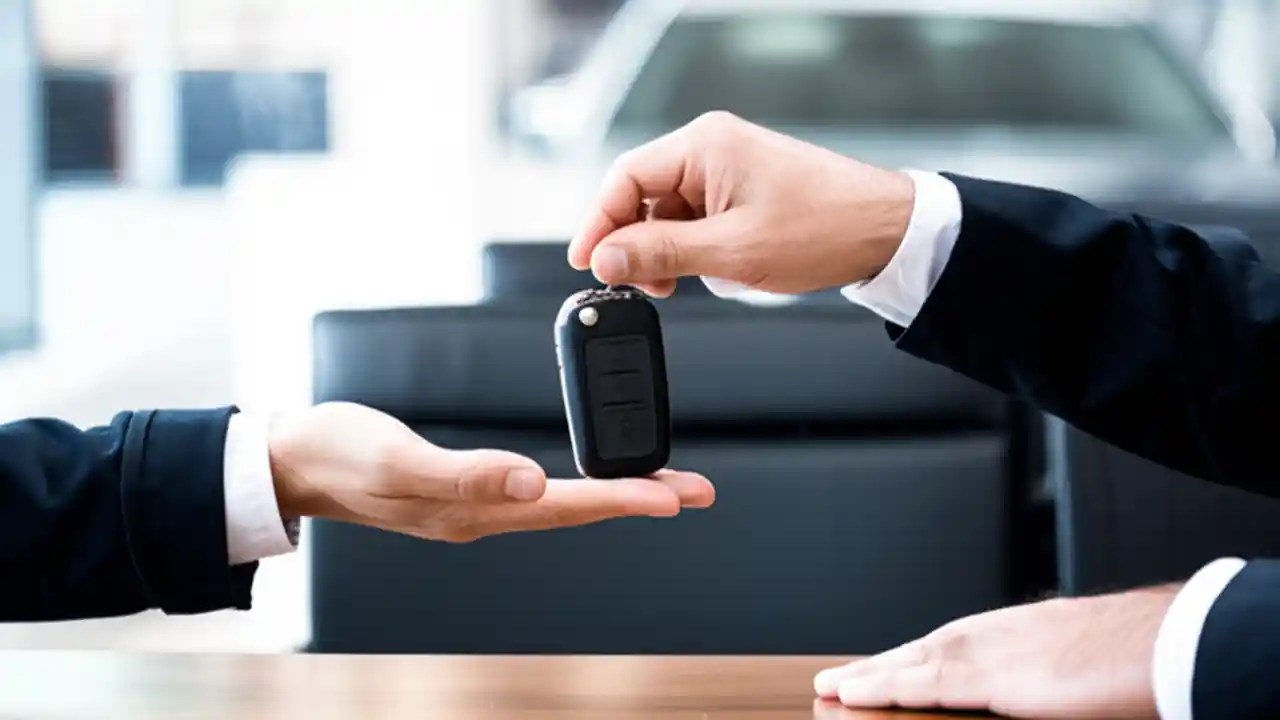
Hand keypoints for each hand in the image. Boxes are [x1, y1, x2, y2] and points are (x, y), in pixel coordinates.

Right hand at [265, 402, 713, 541]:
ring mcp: (473, 506)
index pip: (565, 507)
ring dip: (613, 494)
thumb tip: (531, 481)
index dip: (623, 500)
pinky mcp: (464, 488)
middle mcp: (481, 515)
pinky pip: (536, 491)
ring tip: (661, 485)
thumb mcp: (394, 459)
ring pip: (560, 504)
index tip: (675, 495)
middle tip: (695, 492)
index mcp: (471, 511)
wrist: (293, 461)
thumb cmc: (338, 453)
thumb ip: (463, 474)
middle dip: (637, 500)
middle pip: (576, 511)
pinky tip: (589, 474)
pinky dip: (575, 483)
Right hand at [568, 111, 914, 297]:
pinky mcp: (741, 188)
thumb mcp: (732, 252)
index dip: (598, 224)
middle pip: (640, 194)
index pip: (624, 178)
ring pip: (666, 210)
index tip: (586, 262)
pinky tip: (701, 271)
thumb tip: (606, 257)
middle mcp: (711, 148)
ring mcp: (727, 167)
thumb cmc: (825, 228)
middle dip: (632, 242)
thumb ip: (661, 253)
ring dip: (662, 249)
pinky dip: (688, 246)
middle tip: (635, 284)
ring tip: (676, 284)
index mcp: (704, 145)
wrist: (885, 231)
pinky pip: (693, 215)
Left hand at [813, 587, 1178, 718]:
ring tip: (830, 689)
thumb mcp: (1075, 669)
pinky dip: (878, 686)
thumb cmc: (1132, 657)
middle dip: (878, 668)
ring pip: (908, 664)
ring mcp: (984, 651)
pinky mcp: (982, 675)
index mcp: (1013, 633)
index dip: (908, 661)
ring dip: (866, 678)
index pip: (946, 648)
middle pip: (919, 652)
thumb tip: (1040, 696)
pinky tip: (848, 693)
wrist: (1159, 644)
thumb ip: (1044, 682)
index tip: (881, 671)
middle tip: (839, 681)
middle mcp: (990, 635)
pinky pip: (915, 682)